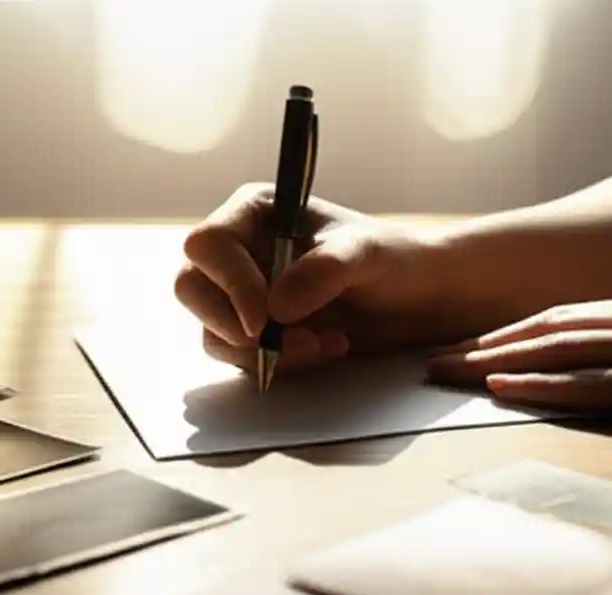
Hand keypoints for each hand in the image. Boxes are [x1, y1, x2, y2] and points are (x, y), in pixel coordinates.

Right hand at [174, 183, 443, 371]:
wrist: (420, 300)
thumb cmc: (394, 259)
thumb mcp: (366, 254)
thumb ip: (324, 270)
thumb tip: (274, 307)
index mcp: (255, 213)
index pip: (208, 244)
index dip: (228, 282)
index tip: (263, 318)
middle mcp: (241, 252)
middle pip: (192, 288)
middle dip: (230, 323)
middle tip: (272, 341)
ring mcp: (245, 295)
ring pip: (213, 330)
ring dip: (261, 350)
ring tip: (320, 343)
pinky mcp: (259, 332)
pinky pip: (240, 357)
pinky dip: (279, 363)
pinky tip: (327, 347)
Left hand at [425, 288, 611, 428]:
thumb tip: (611, 360)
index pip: (563, 315)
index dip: (508, 329)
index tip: (466, 343)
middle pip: (546, 325)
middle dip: (483, 341)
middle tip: (431, 358)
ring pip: (558, 347)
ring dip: (494, 359)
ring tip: (446, 371)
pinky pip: (595, 383)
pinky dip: (544, 383)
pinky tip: (506, 386)